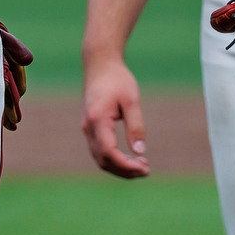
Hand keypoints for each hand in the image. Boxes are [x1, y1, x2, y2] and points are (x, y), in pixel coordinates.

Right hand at [81, 55, 149, 177]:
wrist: (99, 64)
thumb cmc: (117, 79)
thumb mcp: (132, 100)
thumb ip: (136, 126)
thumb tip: (140, 152)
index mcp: (98, 120)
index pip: (109, 152)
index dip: (126, 165)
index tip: (145, 167)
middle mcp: (88, 127)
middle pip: (103, 160)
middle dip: (124, 170)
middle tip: (147, 170)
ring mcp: (87, 128)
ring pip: (100, 158)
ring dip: (119, 167)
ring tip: (141, 166)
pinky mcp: (90, 128)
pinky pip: (100, 151)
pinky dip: (114, 159)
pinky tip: (130, 158)